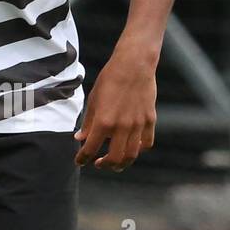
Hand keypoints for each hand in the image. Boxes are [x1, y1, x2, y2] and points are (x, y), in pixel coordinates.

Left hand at [73, 55, 156, 170]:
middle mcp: (121, 127)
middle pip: (114, 159)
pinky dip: (139, 150)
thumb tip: (80, 138)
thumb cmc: (110, 79)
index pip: (90, 149)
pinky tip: (132, 148)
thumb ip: (88, 122)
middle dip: (104, 165)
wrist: (134, 64)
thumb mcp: (93, 99)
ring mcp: (137, 125)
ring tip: (116, 163)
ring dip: (122, 163)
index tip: (79, 161)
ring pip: (131, 155)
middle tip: (99, 163)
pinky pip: (146, 143)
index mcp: (103, 122)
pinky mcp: (150, 120)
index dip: (82, 158)